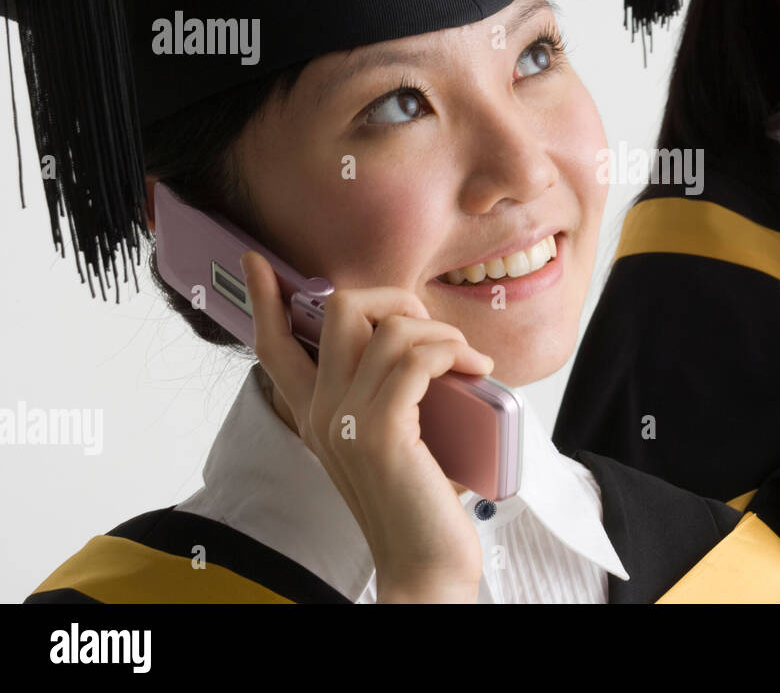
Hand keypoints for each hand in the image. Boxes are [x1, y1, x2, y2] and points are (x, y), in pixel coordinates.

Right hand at [240, 250, 489, 602]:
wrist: (424, 564)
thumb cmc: (421, 500)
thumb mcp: (394, 437)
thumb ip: (390, 395)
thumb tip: (430, 350)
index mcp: (315, 413)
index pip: (272, 346)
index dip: (265, 300)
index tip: (258, 262)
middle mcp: (320, 412)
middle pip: (341, 309)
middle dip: (397, 298)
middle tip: (436, 332)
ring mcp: (346, 420)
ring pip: (389, 327)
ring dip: (442, 332)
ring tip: (469, 362)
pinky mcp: (381, 433)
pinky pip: (416, 358)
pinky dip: (452, 352)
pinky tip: (474, 372)